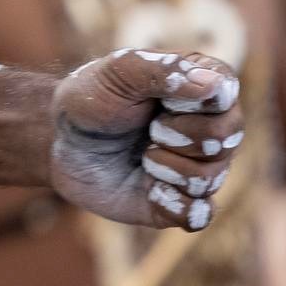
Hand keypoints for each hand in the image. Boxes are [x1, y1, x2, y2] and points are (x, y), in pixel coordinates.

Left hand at [48, 48, 239, 228]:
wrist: (60, 142)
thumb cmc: (92, 99)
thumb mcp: (117, 72)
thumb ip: (164, 70)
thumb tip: (214, 85)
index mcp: (203, 86)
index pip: (225, 93)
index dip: (193, 103)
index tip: (161, 103)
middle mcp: (211, 128)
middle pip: (226, 138)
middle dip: (181, 136)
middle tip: (150, 130)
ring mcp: (197, 167)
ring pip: (211, 178)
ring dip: (168, 167)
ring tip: (144, 155)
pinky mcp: (179, 202)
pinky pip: (198, 215)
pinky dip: (173, 204)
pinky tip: (150, 188)